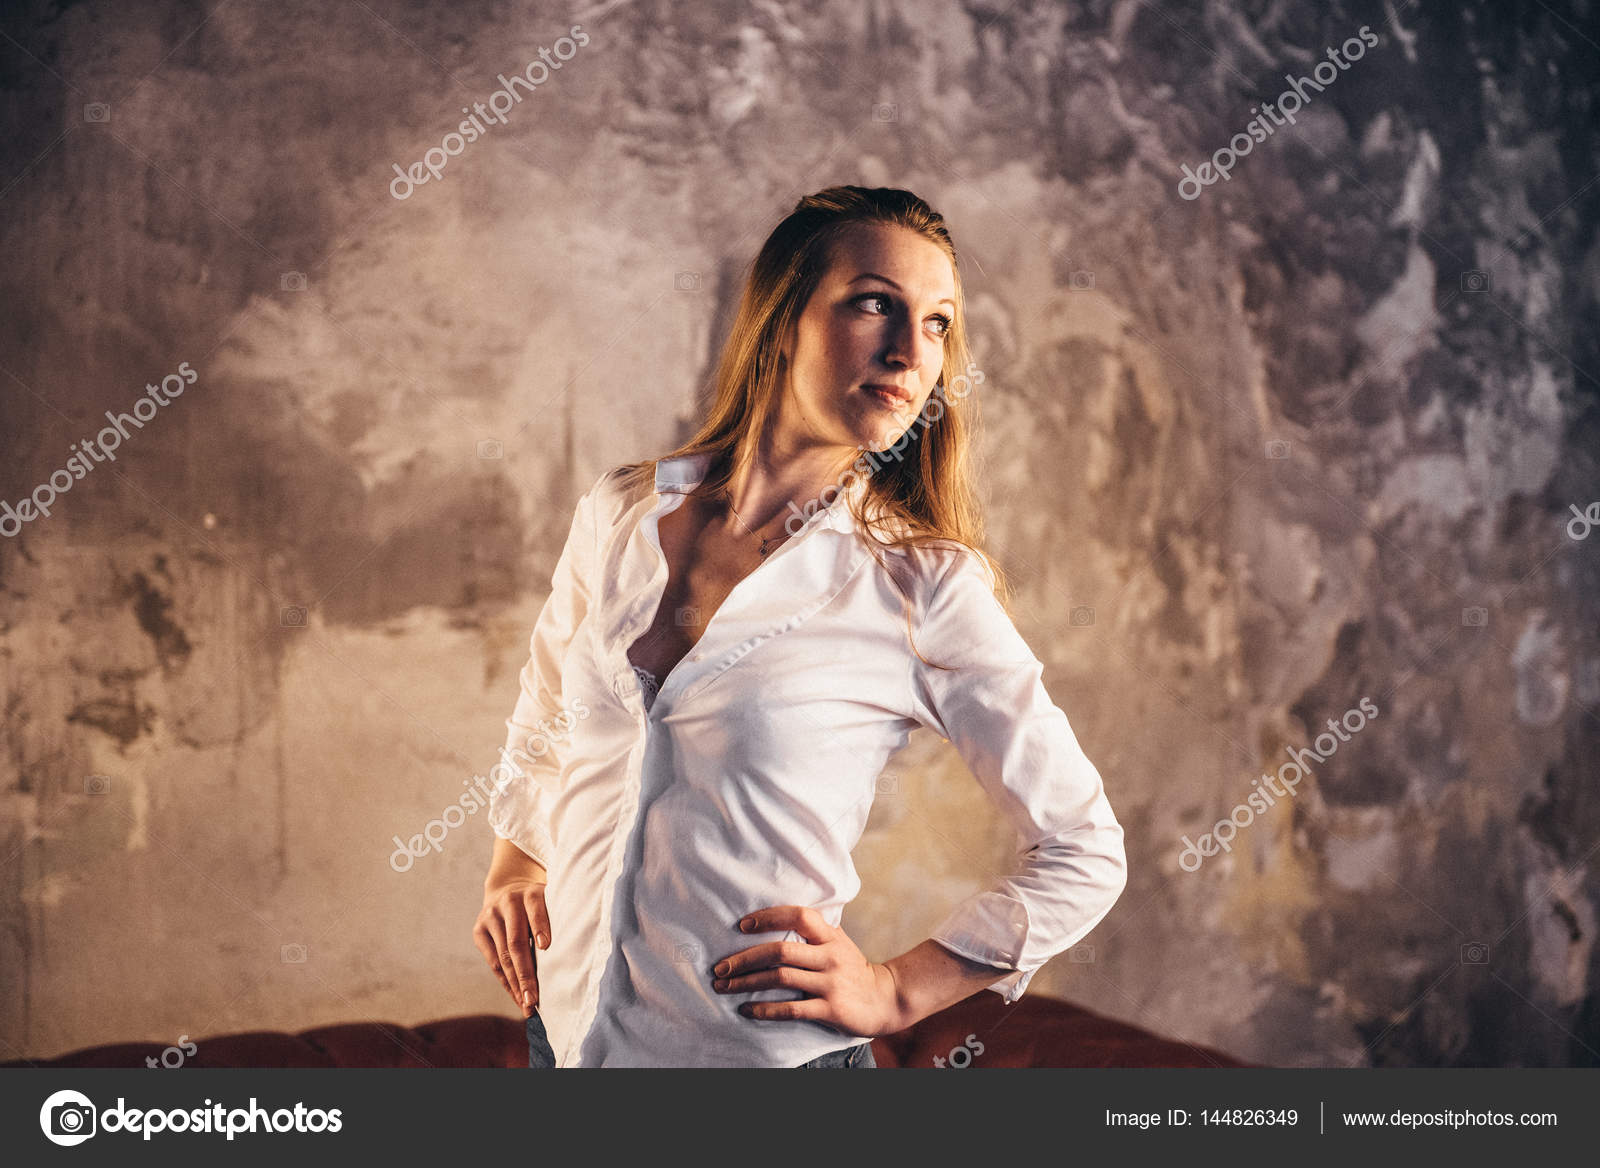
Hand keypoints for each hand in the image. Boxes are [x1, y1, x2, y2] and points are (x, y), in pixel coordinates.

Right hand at [473, 877, 549, 1017]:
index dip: (540, 927)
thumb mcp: (549, 903)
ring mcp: (490, 916)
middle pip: (516, 942)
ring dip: (516, 985)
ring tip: (527, 1005)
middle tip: (535, 1000)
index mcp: (530, 893)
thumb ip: (559, 920)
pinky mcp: (478, 930)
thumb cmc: (538, 906)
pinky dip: (506, 982)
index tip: (545, 946)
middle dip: (526, 974)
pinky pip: (493, 962)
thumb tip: (573, 957)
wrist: (506, 890)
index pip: (536, 909)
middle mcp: (508, 903)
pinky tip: (516, 996)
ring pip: (503, 957)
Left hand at [711, 905, 904, 1038]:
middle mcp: (830, 956)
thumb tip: (772, 916)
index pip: (799, 916)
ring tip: (724, 986)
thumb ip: (812, 931)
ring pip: (781, 979)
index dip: (769, 917)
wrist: (885, 999)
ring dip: (746, 983)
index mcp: (830, 935)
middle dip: (745, 958)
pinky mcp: (831, 1009)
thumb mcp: (837, 942)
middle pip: (780, 951)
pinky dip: (765, 1009)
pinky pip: (791, 1009)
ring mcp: (831, 983)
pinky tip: (746, 1009)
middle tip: (720, 967)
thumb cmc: (852, 967)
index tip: (742, 925)